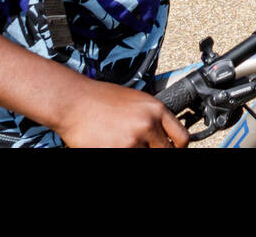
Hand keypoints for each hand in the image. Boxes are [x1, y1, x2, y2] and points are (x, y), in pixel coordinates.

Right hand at [54, 82, 188, 147]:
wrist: (74, 101)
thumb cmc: (101, 98)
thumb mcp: (136, 100)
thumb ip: (152, 117)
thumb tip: (163, 134)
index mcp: (156, 109)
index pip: (181, 137)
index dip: (179, 148)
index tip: (174, 150)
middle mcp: (147, 124)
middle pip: (166, 152)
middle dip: (158, 152)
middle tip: (146, 148)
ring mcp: (132, 140)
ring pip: (145, 156)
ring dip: (137, 151)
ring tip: (123, 142)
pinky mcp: (115, 151)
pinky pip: (127, 157)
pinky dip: (121, 152)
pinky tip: (113, 144)